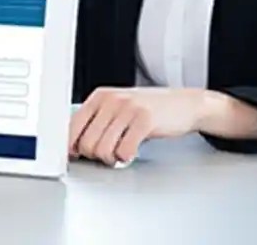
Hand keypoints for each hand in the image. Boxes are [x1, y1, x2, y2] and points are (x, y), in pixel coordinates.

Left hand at [68, 87, 208, 165]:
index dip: (72, 146)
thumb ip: (97, 122)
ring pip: (103, 149)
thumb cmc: (148, 110)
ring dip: (111, 158)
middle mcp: (111, 100)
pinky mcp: (145, 120)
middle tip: (109, 154)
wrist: (184, 103)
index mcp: (99, 97)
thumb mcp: (117, 109)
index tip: (77, 156)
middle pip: (87, 143)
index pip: (72, 126)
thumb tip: (73, 146)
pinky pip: (124, 150)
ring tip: (120, 153)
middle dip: (95, 156)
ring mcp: (128, 109)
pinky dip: (126, 157)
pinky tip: (131, 152)